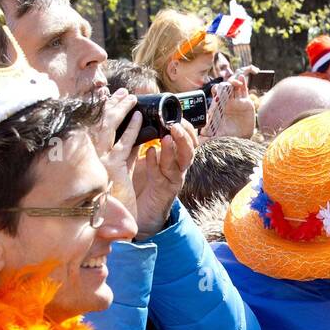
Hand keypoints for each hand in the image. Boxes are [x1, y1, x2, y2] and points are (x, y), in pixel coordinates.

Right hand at [97, 88, 141, 221]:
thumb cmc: (115, 196)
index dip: (104, 110)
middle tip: (121, 92)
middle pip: (100, 123)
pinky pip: (124, 143)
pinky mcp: (112, 167)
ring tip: (130, 97)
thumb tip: (134, 134)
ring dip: (120, 109)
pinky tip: (139, 117)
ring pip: (109, 127)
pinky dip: (132, 129)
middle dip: (111, 105)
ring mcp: (100, 160)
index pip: (97, 127)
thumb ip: (124, 153)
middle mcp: (91, 155)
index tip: (111, 97)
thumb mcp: (120, 169)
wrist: (109, 221)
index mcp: (91, 155)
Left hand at [132, 118, 197, 238]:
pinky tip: (150, 152)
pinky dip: (156, 162)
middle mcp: (178, 168)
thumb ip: (149, 141)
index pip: (188, 140)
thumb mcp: (147, 158)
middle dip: (184, 137)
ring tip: (167, 137)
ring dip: (174, 149)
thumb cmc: (143, 183)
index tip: (179, 116)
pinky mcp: (165, 191)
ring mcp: (173, 180)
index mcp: (175, 158)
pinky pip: (163, 175)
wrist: (140, 213)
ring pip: (180, 163)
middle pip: (189, 150)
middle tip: (176, 125)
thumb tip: (143, 117)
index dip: (187, 129)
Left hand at [206, 75, 255, 138]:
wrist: (241, 140)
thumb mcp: (215, 137)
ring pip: (234, 87)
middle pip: (225, 88)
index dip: (216, 90)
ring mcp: (236, 101)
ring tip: (236, 82)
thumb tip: (197, 142)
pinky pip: (244, 90)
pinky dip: (244, 83)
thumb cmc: (227, 137)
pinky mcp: (246, 102)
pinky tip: (243, 79)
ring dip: (234, 82)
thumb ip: (206, 138)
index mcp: (219, 106)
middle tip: (226, 86)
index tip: (217, 92)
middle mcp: (227, 102)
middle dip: (225, 84)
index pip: (216, 94)